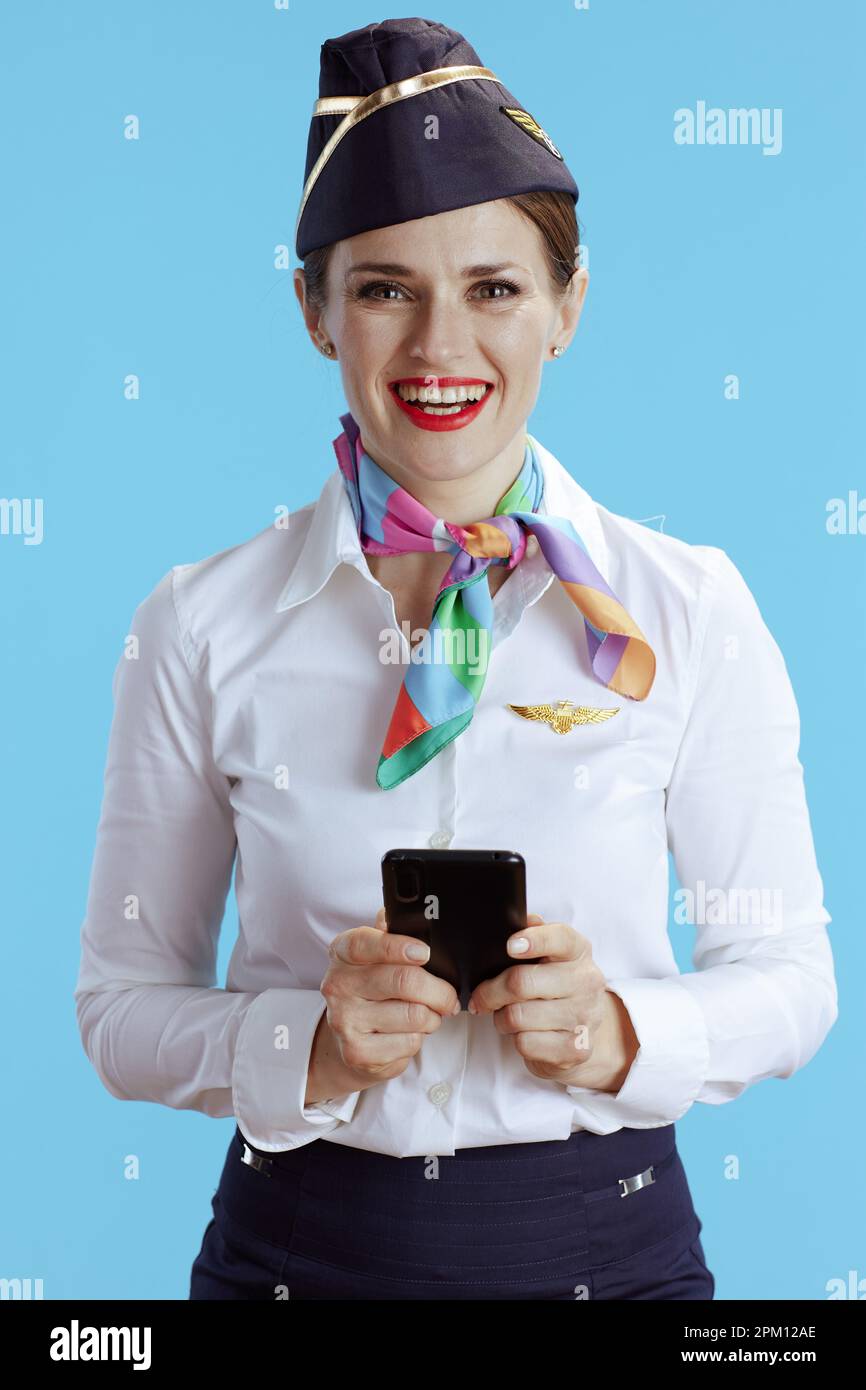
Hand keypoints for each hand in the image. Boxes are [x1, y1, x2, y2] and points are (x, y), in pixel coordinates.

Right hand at [306, 906, 459, 1104]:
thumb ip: (391, 934)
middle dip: (439, 991)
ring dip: (432, 1017)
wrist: (351, 1041)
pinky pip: (409, 1042)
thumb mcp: (377, 957)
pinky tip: (408, 1034)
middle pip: (404, 981)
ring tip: (427, 1015)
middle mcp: (337, 984)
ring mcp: (344, 1020)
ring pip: (414, 1015)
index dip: (399, 946)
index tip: (425, 953)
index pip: (367, 942)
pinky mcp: (357, 1052)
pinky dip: (419, 1039)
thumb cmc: (374, 991)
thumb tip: (409, 913)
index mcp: (342, 953)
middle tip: (449, 997)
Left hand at [466, 914, 639, 1092]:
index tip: (508, 946)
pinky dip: (515, 1039)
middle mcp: (587, 981)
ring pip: (517, 1015)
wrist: (582, 1031)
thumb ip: (535, 934)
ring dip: (501, 1018)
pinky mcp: (576, 1049)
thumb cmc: (554, 986)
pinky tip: (524, 1033)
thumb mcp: (549, 956)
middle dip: (490, 991)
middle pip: (522, 982)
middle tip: (480, 996)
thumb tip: (524, 919)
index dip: (532, 940)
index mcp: (578, 951)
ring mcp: (584, 1017)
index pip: (559, 938)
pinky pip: (525, 1043)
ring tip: (506, 1015)